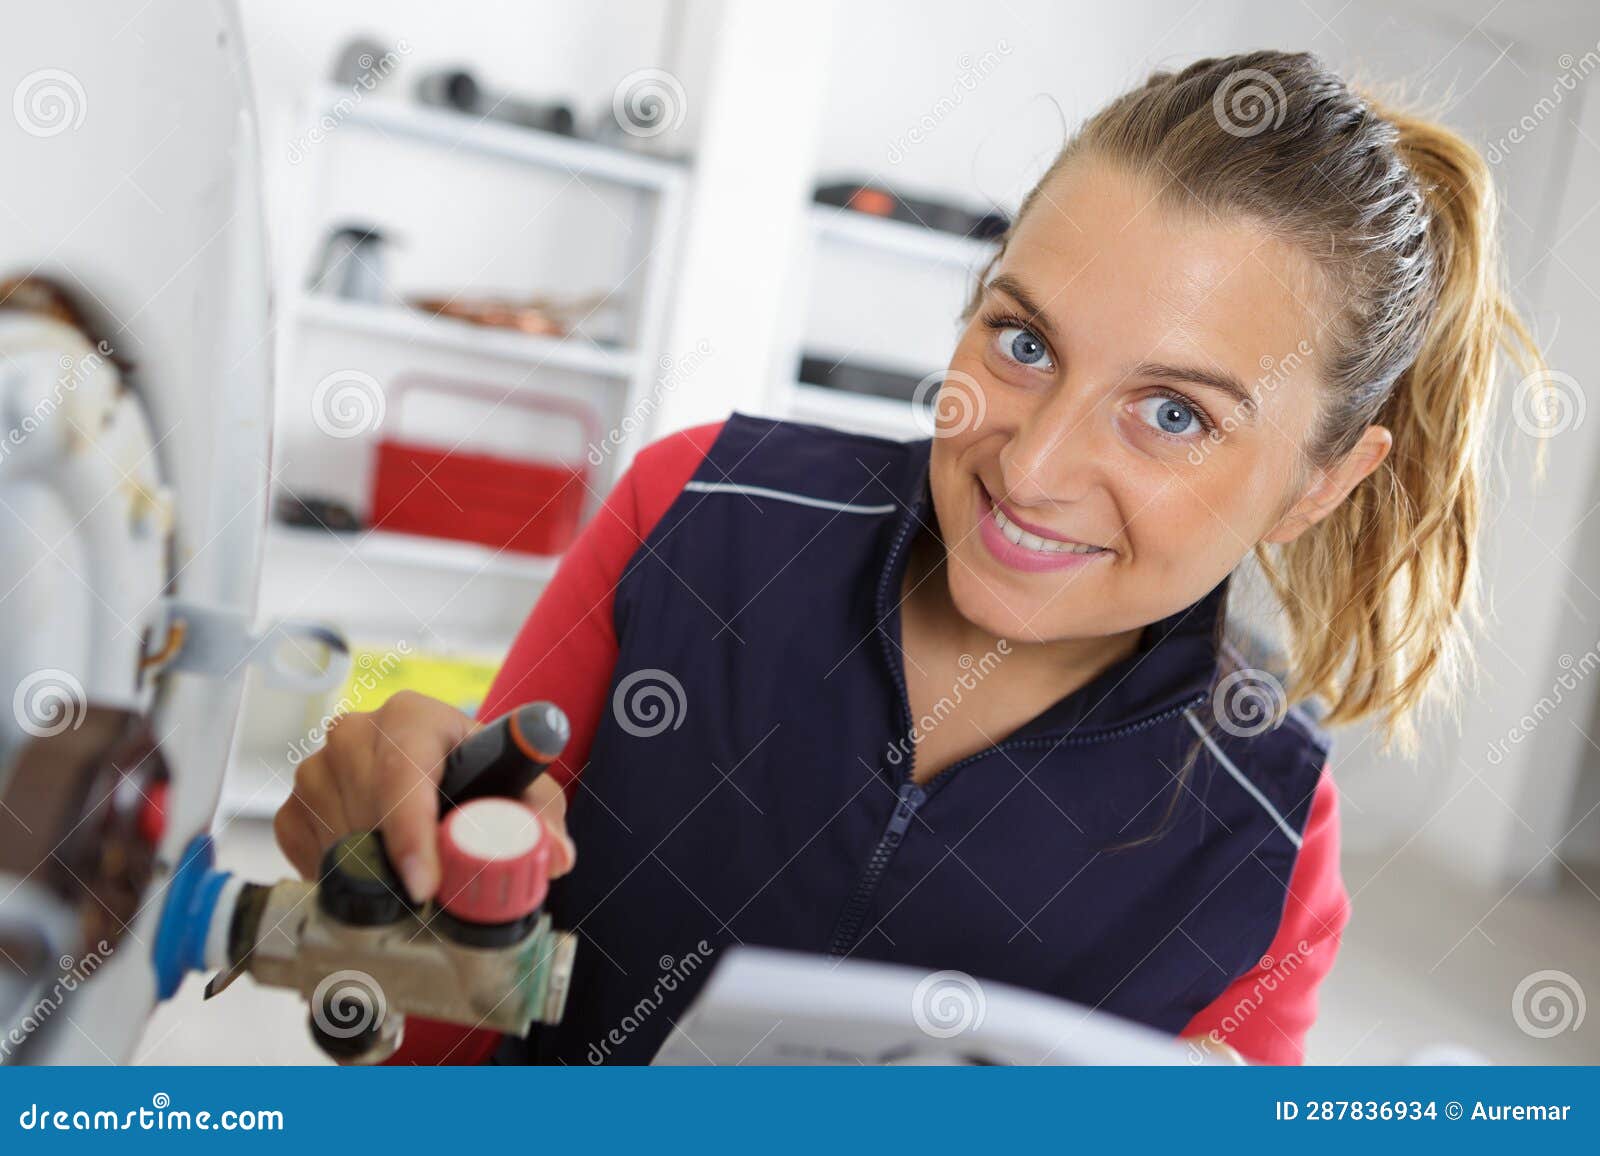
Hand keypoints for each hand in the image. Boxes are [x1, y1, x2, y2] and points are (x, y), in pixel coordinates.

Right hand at [273, 690, 576, 901]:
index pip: (401, 775)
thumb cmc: (483, 777)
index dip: (411, 834)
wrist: (440, 776)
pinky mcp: (293, 805)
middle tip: (434, 896)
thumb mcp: (522, 791)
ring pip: (335, 843)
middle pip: (366, 816)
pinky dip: (342, 876)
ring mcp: (316, 768)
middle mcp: (354, 732)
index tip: (425, 885)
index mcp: (411, 716)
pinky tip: (378, 864)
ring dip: (374, 872)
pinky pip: (309, 858)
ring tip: (411, 869)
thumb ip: (543, 819)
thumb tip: (556, 856)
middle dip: (400, 864)